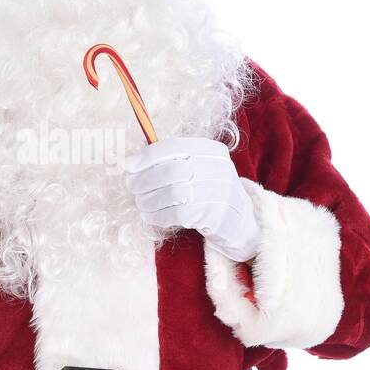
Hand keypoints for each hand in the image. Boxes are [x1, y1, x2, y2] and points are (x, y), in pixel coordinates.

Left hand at [121, 137, 259, 261]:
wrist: (240, 222)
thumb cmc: (210, 192)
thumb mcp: (198, 169)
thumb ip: (171, 161)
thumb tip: (133, 162)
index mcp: (212, 150)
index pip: (173, 147)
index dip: (147, 157)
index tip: (129, 166)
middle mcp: (218, 168)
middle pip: (170, 170)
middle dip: (144, 180)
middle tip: (132, 188)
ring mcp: (219, 192)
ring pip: (172, 193)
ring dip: (149, 200)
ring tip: (141, 204)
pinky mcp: (214, 216)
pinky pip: (178, 213)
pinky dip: (159, 215)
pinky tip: (152, 216)